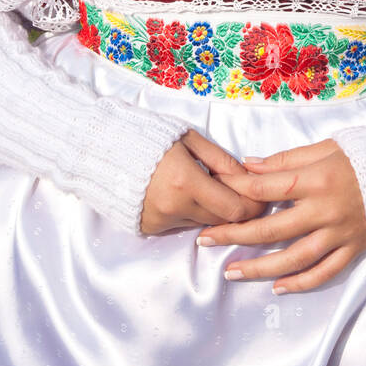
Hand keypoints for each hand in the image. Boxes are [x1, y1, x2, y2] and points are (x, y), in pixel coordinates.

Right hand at [140, 129, 267, 234]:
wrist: (104, 149)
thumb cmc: (150, 136)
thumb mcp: (190, 139)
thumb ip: (222, 160)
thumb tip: (248, 178)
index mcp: (187, 182)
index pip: (234, 209)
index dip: (252, 206)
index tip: (260, 197)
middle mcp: (174, 207)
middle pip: (221, 220)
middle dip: (233, 207)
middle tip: (235, 190)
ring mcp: (160, 221)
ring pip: (202, 223)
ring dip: (209, 209)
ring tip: (203, 186)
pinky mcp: (150, 228)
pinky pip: (181, 224)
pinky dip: (187, 212)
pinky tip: (178, 193)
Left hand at [198, 139, 365, 292]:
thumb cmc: (361, 156)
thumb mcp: (323, 148)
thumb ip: (285, 159)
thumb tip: (248, 166)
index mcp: (316, 179)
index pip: (266, 189)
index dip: (237, 191)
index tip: (214, 194)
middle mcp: (325, 210)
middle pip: (271, 229)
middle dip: (234, 235)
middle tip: (205, 241)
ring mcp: (340, 233)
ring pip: (293, 258)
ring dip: (259, 268)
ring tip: (231, 273)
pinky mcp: (353, 248)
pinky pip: (324, 272)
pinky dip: (300, 283)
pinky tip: (276, 288)